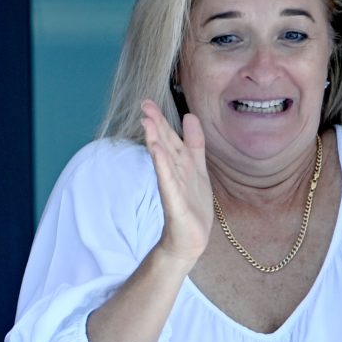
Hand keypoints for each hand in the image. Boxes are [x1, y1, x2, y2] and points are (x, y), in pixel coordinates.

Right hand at [140, 99, 212, 268]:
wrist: (190, 238)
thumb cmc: (192, 205)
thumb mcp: (197, 167)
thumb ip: (194, 143)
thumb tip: (189, 116)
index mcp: (180, 163)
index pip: (168, 137)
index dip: (160, 120)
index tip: (148, 103)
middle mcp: (174, 172)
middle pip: (164, 144)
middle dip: (155, 124)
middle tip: (144, 105)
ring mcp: (172, 186)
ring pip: (164, 159)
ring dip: (155, 140)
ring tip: (147, 122)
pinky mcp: (174, 202)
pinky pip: (168, 181)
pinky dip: (162, 165)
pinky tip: (157, 152)